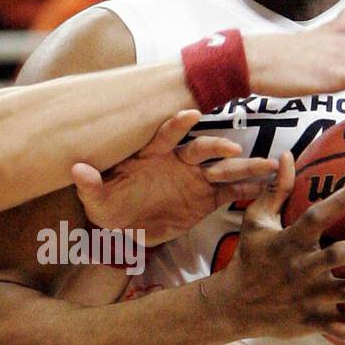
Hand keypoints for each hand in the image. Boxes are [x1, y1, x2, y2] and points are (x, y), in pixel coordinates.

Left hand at [72, 110, 276, 245]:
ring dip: (243, 165)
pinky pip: (230, 190)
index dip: (177, 124)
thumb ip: (90, 184)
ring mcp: (195, 178)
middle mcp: (178, 162)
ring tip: (268, 165)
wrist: (126, 228)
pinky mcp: (206, 197)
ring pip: (223, 167)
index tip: (191, 115)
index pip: (165, 134)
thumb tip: (76, 168)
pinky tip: (269, 185)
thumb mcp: (96, 201)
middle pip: (201, 148)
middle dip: (217, 147)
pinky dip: (248, 188)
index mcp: (153, 156)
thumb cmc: (111, 208)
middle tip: (232, 150)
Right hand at [201, 152, 344, 344]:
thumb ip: (275, 190)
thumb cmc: (249, 258)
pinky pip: (334, 327)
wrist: (234, 304)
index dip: (337, 202)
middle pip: (339, 255)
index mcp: (289, 243)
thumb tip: (287, 156)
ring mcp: (307, 296)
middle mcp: (301, 268)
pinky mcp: (308, 319)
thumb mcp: (256, 222)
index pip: (315, 218)